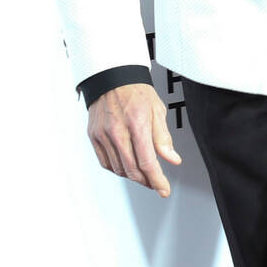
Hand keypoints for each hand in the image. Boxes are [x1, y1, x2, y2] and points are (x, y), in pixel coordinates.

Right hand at [87, 83, 181, 197]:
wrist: (113, 78)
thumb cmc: (137, 92)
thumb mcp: (158, 111)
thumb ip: (164, 138)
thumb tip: (173, 159)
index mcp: (137, 124)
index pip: (147, 161)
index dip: (157, 180)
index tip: (164, 189)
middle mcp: (117, 131)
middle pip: (132, 169)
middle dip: (147, 181)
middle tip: (156, 183)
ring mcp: (103, 135)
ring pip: (118, 168)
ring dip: (133, 176)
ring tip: (144, 174)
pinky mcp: (94, 136)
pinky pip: (105, 162)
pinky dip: (117, 169)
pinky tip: (127, 166)